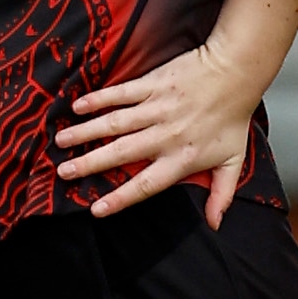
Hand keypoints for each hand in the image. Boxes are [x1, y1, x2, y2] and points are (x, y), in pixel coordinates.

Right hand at [56, 38, 274, 227]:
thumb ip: (222, 195)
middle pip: (120, 154)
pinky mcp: (152, 84)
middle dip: (89, 164)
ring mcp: (157, 108)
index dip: (120, 198)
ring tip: (61, 141)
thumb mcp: (233, 162)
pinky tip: (78, 107)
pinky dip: (99, 100)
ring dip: (86, 132)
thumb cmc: (233, 118)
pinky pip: (121, 94)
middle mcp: (165, 136)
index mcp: (182, 159)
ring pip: (114, 124)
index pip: (146, 185)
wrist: (236, 73)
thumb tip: (215, 225)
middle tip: (64, 173)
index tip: (96, 210)